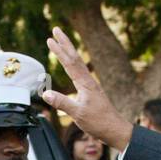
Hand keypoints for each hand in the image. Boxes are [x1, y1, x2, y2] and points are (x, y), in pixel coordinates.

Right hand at [42, 26, 134, 152]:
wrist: (115, 129)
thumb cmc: (99, 122)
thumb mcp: (78, 114)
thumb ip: (62, 103)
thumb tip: (46, 94)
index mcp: (85, 84)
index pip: (70, 63)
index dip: (59, 51)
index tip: (50, 39)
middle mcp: (88, 81)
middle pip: (75, 57)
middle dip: (65, 43)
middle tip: (56, 29)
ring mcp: (90, 86)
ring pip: (77, 64)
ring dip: (68, 52)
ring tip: (61, 42)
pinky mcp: (91, 92)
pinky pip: (79, 73)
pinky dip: (72, 64)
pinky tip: (71, 66)